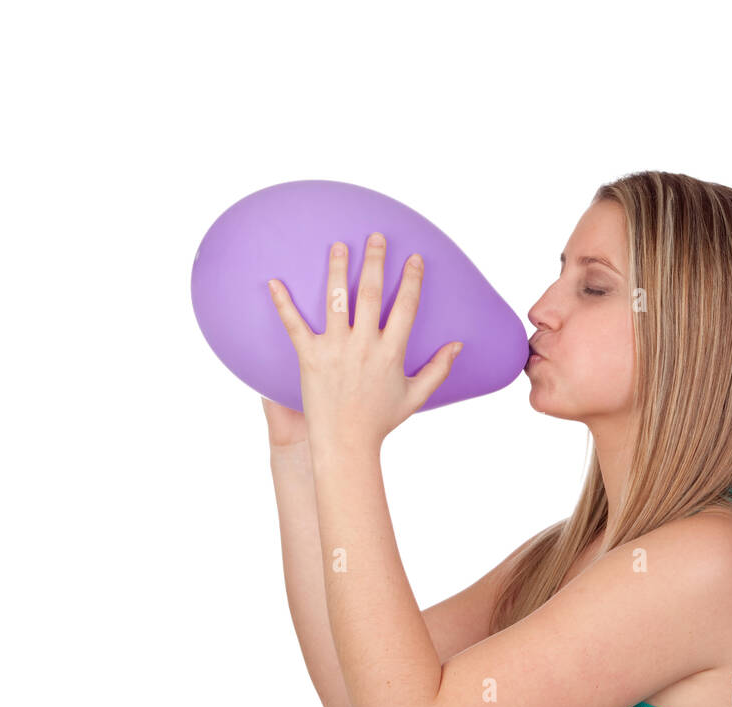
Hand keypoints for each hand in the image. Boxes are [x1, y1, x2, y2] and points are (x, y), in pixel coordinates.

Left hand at [267, 232, 461, 453]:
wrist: (346, 443)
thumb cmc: (380, 420)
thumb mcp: (415, 395)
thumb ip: (438, 369)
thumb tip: (457, 345)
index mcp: (391, 351)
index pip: (406, 306)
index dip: (411, 279)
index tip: (413, 258)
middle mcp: (365, 345)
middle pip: (373, 293)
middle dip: (376, 261)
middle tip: (375, 237)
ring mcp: (336, 349)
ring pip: (337, 299)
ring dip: (338, 269)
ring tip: (338, 246)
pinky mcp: (310, 357)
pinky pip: (294, 325)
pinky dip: (283, 303)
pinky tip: (274, 282)